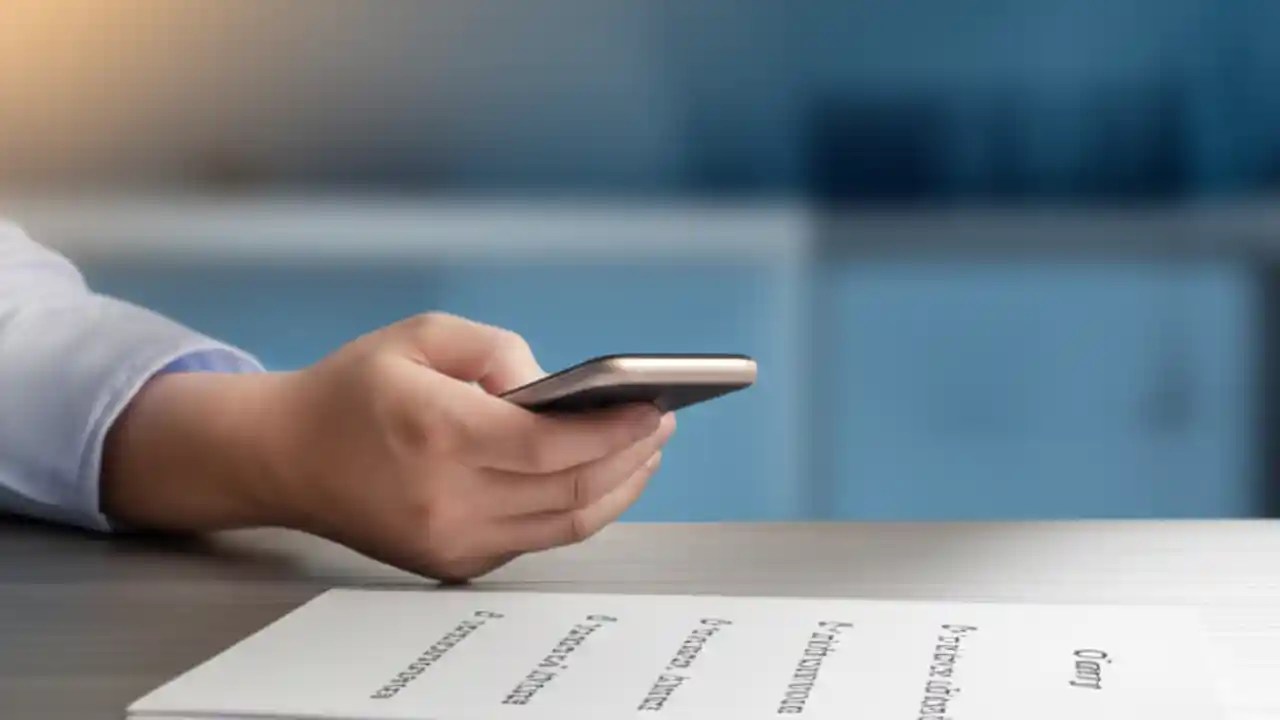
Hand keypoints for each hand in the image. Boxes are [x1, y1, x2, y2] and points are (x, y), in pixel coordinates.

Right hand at [101, 313, 674, 582]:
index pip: (551, 446)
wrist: (286, 456)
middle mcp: (447, 498)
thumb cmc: (353, 389)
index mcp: (438, 433)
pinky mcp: (453, 561)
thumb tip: (557, 391)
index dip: (614, 431)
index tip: (654, 410)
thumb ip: (498, 352)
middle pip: (570, 490)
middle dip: (629, 456)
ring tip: (644, 451)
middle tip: (660, 425)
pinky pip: (537, 539)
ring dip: (616, 488)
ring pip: (564, 525)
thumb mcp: (420, 336)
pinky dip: (578, 509)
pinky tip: (598, 476)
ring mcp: (451, 540)